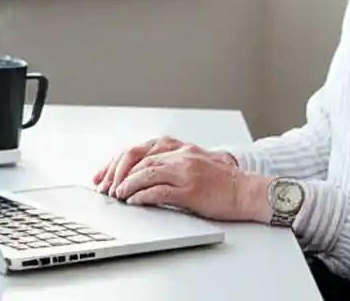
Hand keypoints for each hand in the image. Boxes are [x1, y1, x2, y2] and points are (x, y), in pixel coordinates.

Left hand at [92, 135, 235, 197]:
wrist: (246, 191)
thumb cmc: (221, 181)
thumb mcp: (193, 163)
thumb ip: (169, 164)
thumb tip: (138, 175)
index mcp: (179, 147)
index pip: (139, 149)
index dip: (117, 162)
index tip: (103, 175)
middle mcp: (180, 154)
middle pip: (138, 158)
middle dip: (117, 173)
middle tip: (105, 187)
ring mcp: (186, 171)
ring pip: (146, 172)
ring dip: (126, 185)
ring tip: (116, 195)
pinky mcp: (191, 190)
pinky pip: (159, 191)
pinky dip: (142, 196)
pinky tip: (133, 201)